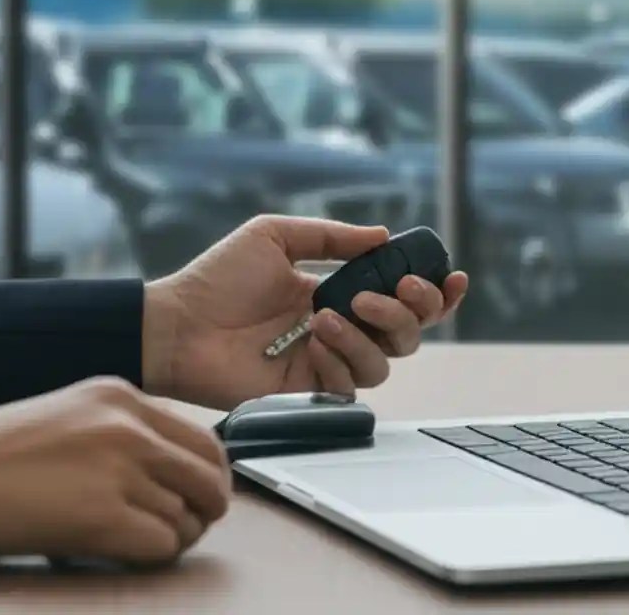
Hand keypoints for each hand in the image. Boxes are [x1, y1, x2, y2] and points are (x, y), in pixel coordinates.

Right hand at [0, 377, 230, 565]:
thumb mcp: (71, 416)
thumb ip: (126, 433)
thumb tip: (178, 473)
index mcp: (122, 396)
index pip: (203, 437)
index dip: (209, 475)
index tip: (199, 496)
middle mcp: (129, 426)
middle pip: (209, 476)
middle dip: (204, 509)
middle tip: (183, 527)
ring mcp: (119, 469)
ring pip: (189, 517)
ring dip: (171, 538)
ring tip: (132, 540)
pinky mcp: (104, 515)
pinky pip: (164, 545)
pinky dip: (150, 558)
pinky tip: (120, 552)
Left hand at [142, 216, 467, 410]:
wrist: (177, 326)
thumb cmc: (217, 278)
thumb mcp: (275, 237)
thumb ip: (331, 238)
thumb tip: (383, 236)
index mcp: (338, 291)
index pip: (401, 296)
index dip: (434, 291)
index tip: (452, 276)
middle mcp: (341, 328)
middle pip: (409, 331)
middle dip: (413, 310)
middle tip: (390, 291)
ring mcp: (328, 362)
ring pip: (387, 360)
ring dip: (369, 333)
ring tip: (325, 315)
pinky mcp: (311, 392)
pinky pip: (352, 384)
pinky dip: (341, 360)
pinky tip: (312, 343)